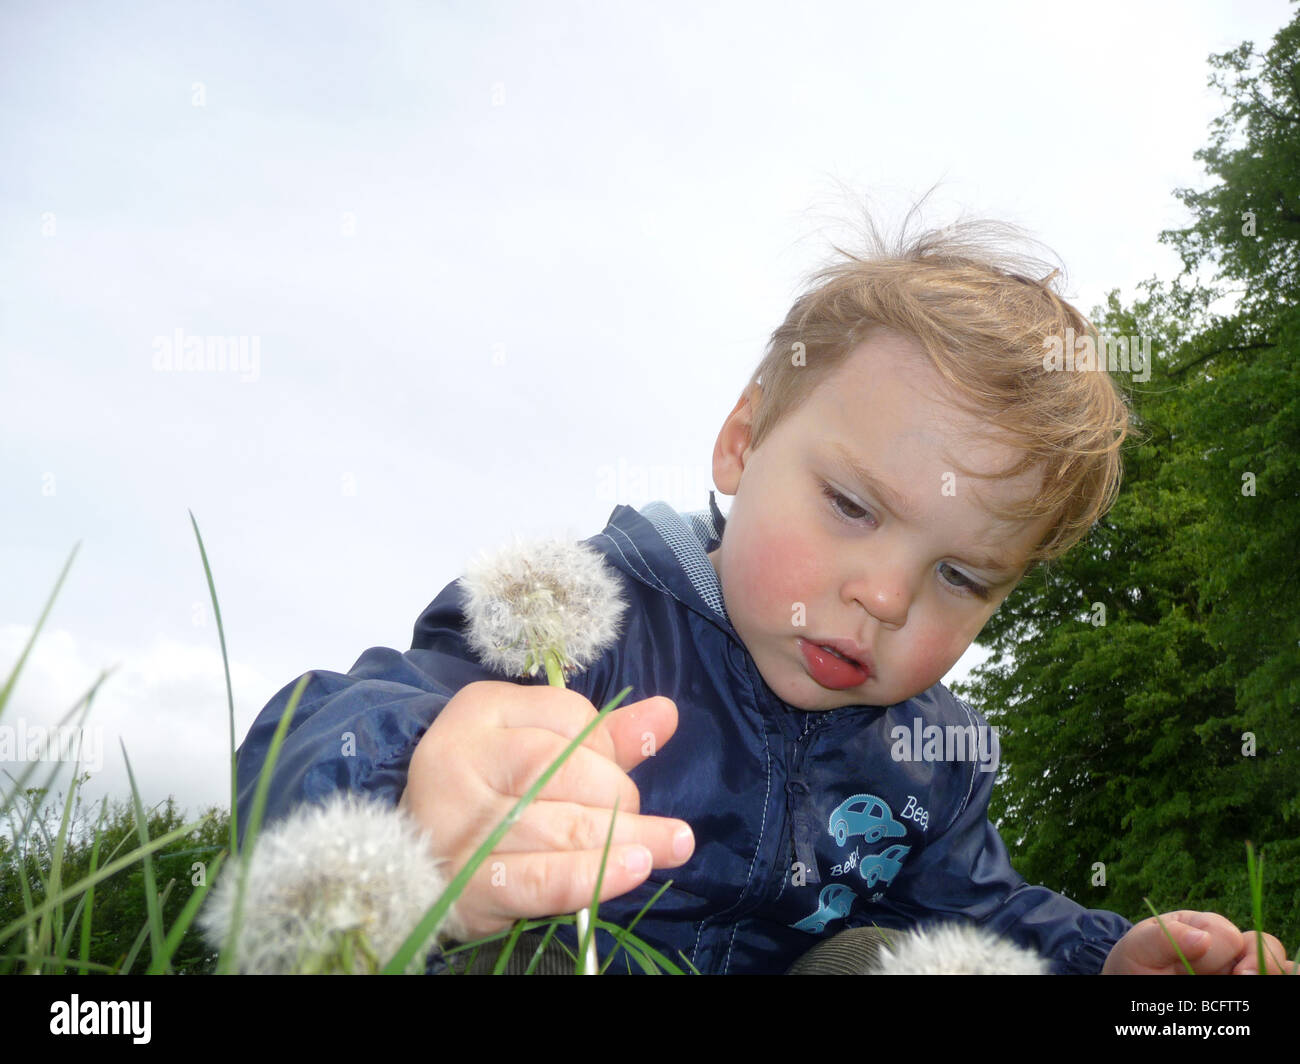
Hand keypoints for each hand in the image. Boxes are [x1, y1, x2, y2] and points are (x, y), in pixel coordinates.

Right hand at [398, 680, 693, 939]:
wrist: (418, 862)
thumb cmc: (493, 795)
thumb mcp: (544, 751)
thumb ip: (604, 738)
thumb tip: (666, 714)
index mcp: (480, 711)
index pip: (566, 716)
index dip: (608, 747)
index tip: (619, 772)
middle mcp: (458, 759)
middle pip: (559, 768)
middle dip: (619, 796)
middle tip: (656, 824)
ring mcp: (454, 823)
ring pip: (554, 824)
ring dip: (622, 837)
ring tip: (671, 844)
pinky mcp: (464, 884)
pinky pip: (537, 879)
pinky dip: (590, 875)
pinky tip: (634, 868)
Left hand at [1102, 910, 1291, 973]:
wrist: (1131, 984)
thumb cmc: (1136, 964)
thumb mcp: (1138, 946)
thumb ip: (1163, 938)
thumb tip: (1203, 937)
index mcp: (1205, 928)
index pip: (1228, 935)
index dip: (1218, 950)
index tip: (1199, 964)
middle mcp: (1229, 951)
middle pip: (1267, 947)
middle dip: (1264, 962)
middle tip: (1241, 978)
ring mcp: (1238, 972)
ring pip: (1279, 968)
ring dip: (1274, 972)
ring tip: (1249, 981)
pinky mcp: (1242, 994)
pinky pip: (1273, 984)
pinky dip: (1277, 980)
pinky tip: (1264, 986)